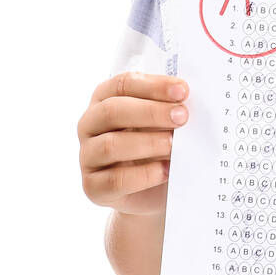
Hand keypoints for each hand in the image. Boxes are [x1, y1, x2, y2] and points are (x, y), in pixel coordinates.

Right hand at [79, 71, 189, 217]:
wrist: (158, 189)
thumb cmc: (161, 145)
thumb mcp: (167, 123)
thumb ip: (171, 109)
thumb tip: (187, 101)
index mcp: (105, 100)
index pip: (123, 84)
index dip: (153, 86)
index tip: (183, 91)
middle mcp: (90, 125)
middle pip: (112, 111)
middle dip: (151, 112)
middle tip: (182, 117)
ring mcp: (88, 156)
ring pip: (110, 145)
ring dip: (148, 143)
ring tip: (174, 145)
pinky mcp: (94, 187)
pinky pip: (115, 180)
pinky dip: (144, 175)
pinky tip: (167, 171)